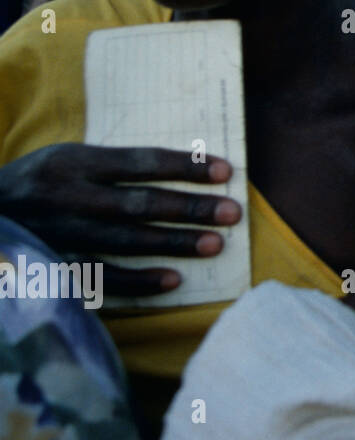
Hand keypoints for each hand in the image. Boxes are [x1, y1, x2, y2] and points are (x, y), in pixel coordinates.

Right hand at [0, 144, 241, 295]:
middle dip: (190, 208)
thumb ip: (113, 166)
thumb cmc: (37, 184)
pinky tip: (174, 280)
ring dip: (174, 243)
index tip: (227, 171)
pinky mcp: (54, 266)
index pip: (141, 162)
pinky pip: (102, 276)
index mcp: (74, 162)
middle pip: (140, 203)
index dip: (185, 166)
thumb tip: (183, 171)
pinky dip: (139, 280)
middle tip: (233, 213)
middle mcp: (68, 196)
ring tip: (215, 244)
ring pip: (127, 240)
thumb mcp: (66, 160)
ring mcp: (61, 234)